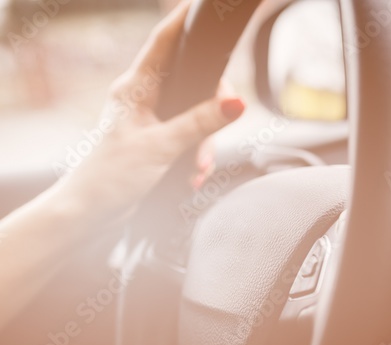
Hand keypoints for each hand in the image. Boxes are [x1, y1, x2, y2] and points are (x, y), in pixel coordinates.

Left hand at [52, 0, 243, 228]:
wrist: (90, 214)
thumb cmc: (111, 176)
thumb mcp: (162, 147)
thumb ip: (201, 123)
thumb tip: (236, 103)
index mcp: (135, 87)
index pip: (164, 43)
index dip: (184, 21)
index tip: (200, 6)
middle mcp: (142, 98)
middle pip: (194, 86)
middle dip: (211, 118)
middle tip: (210, 147)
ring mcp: (149, 120)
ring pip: (195, 118)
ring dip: (203, 147)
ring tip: (196, 171)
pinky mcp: (155, 142)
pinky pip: (188, 140)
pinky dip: (194, 159)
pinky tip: (191, 177)